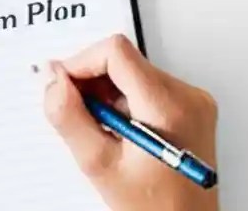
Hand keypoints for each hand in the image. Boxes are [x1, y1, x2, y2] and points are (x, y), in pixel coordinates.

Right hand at [44, 35, 219, 210]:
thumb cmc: (153, 208)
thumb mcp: (101, 165)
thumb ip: (71, 119)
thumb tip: (54, 83)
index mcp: (168, 107)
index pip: (116, 53)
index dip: (81, 63)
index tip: (61, 84)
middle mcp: (188, 96)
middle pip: (125, 62)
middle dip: (92, 83)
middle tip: (76, 114)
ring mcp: (193, 102)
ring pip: (134, 74)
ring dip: (108, 95)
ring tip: (101, 132)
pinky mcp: (191, 109)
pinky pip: (149, 88)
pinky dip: (125, 103)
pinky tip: (118, 133)